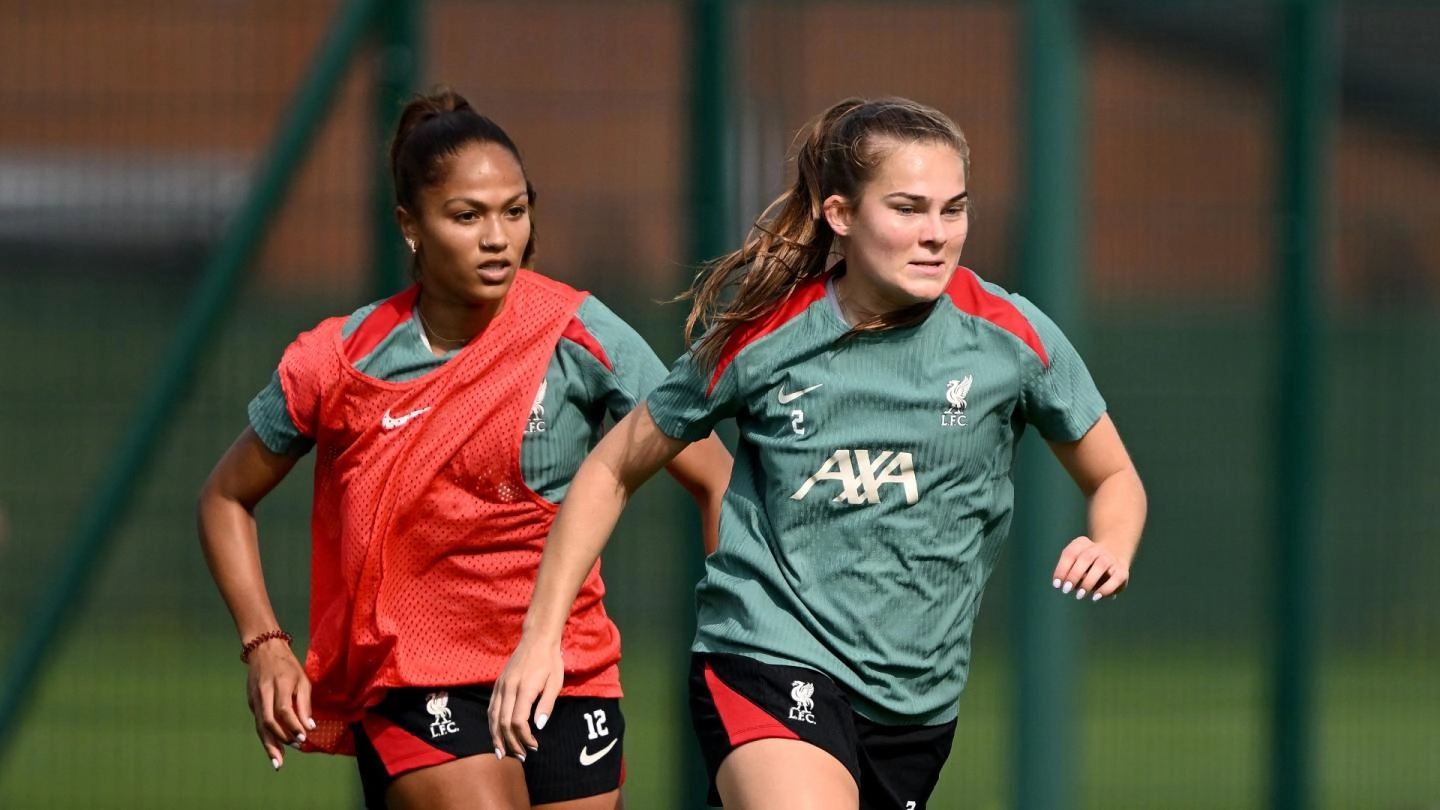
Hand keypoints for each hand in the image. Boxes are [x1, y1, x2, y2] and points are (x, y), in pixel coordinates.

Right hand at [245, 641, 313, 769]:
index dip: (293, 725)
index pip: (283, 709)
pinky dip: (266, 737)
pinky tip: (274, 748)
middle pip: (268, 721)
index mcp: (279, 683)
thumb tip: (310, 727)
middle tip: (296, 747)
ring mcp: (255, 698)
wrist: (263, 650)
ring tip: (279, 761)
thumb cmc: (288, 665)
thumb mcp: (302, 679)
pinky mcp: (251, 703)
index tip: (304, 737)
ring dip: (270, 745)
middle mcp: (264, 692)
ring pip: (260, 726)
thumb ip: (305, 703)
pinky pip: (258, 723)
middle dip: (281, 738)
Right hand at [487, 637, 564, 758]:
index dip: (524, 737)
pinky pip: (491, 708)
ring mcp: (500, 686)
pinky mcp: (497, 684)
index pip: (518, 720)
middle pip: (504, 722)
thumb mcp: (556, 682)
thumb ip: (547, 704)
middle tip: (520, 757)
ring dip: (497, 737)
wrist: (536, 639)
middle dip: (511, 742)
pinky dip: (492, 724)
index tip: (534, 746)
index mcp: (524, 688)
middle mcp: (508, 688)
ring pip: (493, 717)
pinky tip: (496, 734)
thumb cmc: (550, 661)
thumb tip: (539, 726)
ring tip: (502, 753)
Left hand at [1051, 535, 1129, 601]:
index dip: (1062, 569)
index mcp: (1082, 543)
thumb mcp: (1076, 566)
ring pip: (1100, 566)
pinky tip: (1095, 597)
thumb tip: (1070, 585)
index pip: (1070, 553)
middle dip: (1074, 575)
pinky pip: (1115, 578)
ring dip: (1088, 582)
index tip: (1056, 585)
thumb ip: (1071, 572)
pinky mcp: (1122, 571)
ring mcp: (1111, 558)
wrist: (1113, 557)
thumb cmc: (1087, 565)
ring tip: (1079, 595)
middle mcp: (1097, 548)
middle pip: (1085, 558)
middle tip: (1066, 590)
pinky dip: (1105, 588)